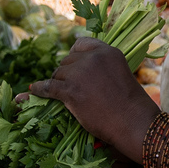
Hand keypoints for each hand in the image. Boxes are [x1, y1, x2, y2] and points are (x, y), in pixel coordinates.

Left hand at [27, 38, 159, 159]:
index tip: (72, 64)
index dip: (75, 55)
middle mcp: (93, 58)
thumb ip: (102, 67)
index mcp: (108, 52)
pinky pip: (48, 86)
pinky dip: (40, 89)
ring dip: (59, 83)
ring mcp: (80, 73)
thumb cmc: (131, 106)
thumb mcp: (120, 74)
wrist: (133, 123)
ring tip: (63, 94)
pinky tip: (35, 90)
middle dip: (67, 72)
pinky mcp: (70, 90)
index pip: (81, 44)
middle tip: (72, 86)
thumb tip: (77, 68)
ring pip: (58, 73)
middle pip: (68, 61)